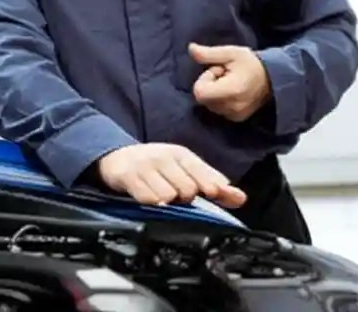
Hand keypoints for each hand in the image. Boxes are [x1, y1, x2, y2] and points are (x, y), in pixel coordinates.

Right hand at [96, 142, 247, 208]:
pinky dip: (150, 202)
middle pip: (188, 188)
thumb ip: (211, 183)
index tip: (213, 194)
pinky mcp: (129, 177)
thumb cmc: (155, 167)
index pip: (201, 171)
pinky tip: (147, 199)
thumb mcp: (183, 169)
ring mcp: (146, 166)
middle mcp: (164, 157)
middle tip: (176, 196)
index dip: (211, 185)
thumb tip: (240, 198)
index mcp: (181, 154)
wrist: (116, 157)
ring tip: (160, 196)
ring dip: (167, 202)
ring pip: (169, 195)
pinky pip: (148, 199)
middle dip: (185, 197)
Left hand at [188, 43, 271, 121]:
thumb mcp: (231, 53)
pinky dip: (220, 101)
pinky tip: (233, 92)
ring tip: (230, 83)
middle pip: (203, 98)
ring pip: (209, 105)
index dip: (204, 79)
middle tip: (224, 75)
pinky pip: (218, 110)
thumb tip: (190, 48)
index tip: (218, 71)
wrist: (274, 79)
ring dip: (215, 93)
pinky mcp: (236, 119)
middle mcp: (231, 107)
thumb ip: (209, 53)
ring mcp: (234, 115)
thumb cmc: (251, 63)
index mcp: (231, 90)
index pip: (200, 92)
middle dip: (210, 85)